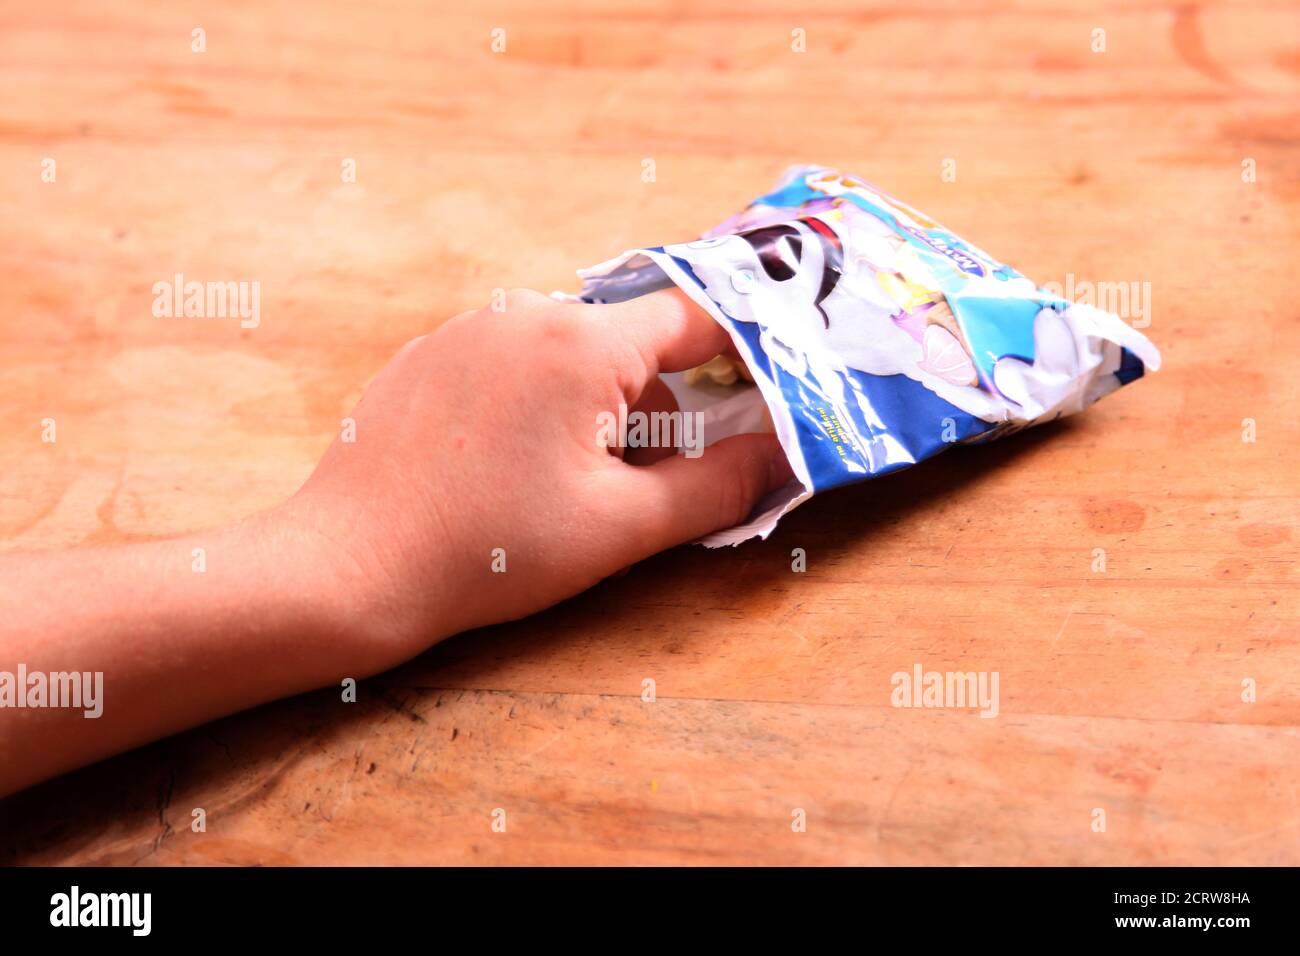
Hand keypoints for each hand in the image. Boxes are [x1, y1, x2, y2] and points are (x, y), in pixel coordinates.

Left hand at [283, 288, 791, 672]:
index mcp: (582, 341)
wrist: (351, 567)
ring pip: (571, 354)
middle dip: (656, 405)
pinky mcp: (429, 355)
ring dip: (595, 409)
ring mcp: (468, 328)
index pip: (696, 317)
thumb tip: (780, 453)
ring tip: (561, 488)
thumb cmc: (489, 551)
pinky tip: (506, 471)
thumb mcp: (621, 527)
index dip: (741, 355)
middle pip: (631, 342)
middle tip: (640, 483)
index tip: (760, 396)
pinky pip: (513, 362)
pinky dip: (536, 404)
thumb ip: (717, 485)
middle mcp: (524, 311)